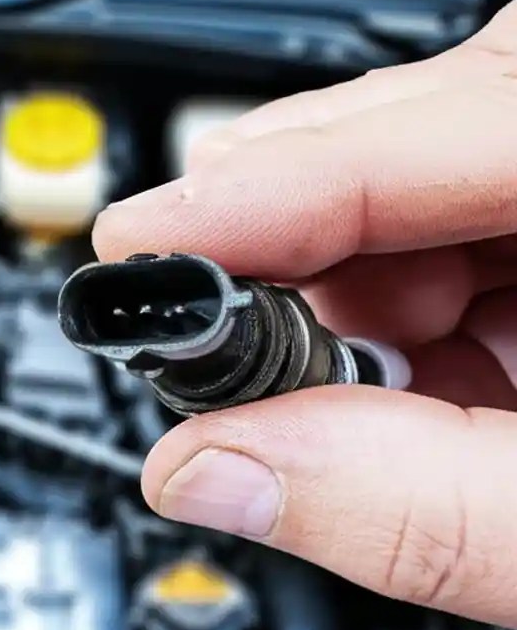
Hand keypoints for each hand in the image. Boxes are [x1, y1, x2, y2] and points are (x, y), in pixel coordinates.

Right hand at [93, 1, 516, 626]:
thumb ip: (416, 515)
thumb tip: (212, 471)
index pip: (484, 114)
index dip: (286, 181)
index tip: (147, 241)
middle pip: (426, 120)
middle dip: (297, 240)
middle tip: (214, 333)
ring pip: (425, 165)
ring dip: (344, 283)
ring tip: (341, 389)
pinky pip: (463, 215)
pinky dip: (402, 299)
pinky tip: (408, 369)